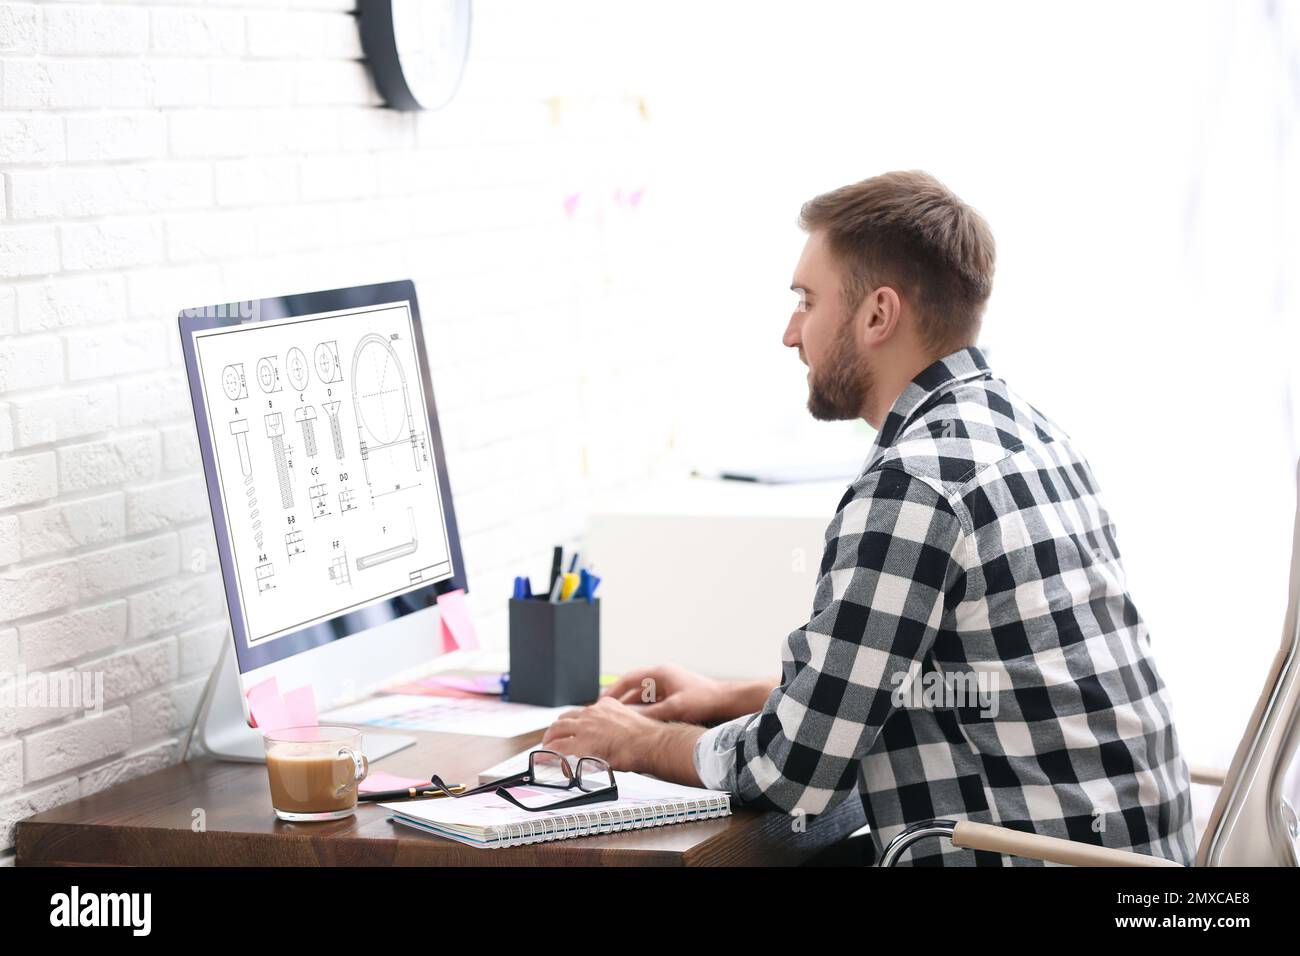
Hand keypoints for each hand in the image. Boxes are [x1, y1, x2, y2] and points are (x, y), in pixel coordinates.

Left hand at [541, 696, 665, 772]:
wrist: (650, 743)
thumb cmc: (647, 738)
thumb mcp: (630, 722)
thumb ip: (618, 726)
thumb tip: (615, 738)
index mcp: (606, 706)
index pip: (582, 712)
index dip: (573, 722)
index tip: (571, 729)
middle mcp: (593, 713)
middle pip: (565, 718)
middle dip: (556, 729)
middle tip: (552, 739)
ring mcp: (585, 727)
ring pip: (557, 730)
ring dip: (549, 740)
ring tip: (545, 748)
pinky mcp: (582, 744)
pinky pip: (558, 749)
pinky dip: (549, 754)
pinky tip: (544, 759)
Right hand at [602, 664, 772, 724]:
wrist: (725, 702)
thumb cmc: (704, 700)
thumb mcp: (674, 708)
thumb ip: (650, 715)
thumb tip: (629, 721)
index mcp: (659, 673)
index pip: (628, 679)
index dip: (612, 690)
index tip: (600, 701)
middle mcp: (661, 677)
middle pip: (633, 689)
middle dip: (619, 701)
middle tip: (604, 713)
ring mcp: (667, 687)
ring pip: (642, 698)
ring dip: (631, 708)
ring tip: (617, 721)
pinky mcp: (672, 696)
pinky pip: (651, 704)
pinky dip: (643, 712)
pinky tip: (636, 724)